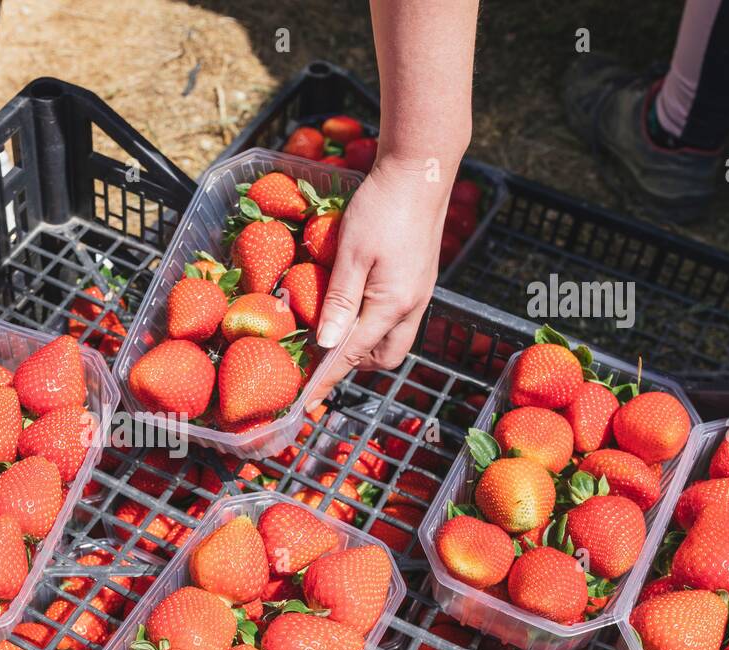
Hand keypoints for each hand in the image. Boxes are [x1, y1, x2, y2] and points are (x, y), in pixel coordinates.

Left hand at [305, 155, 450, 410]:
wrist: (422, 171)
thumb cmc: (382, 207)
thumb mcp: (351, 253)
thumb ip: (339, 300)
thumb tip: (326, 344)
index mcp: (393, 305)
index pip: (353, 354)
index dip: (328, 377)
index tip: (307, 399)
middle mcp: (412, 306)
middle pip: (383, 356)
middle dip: (353, 365)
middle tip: (320, 359)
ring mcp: (420, 292)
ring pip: (393, 338)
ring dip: (366, 345)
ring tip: (335, 335)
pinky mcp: (420, 278)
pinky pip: (398, 317)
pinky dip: (375, 324)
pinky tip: (355, 307)